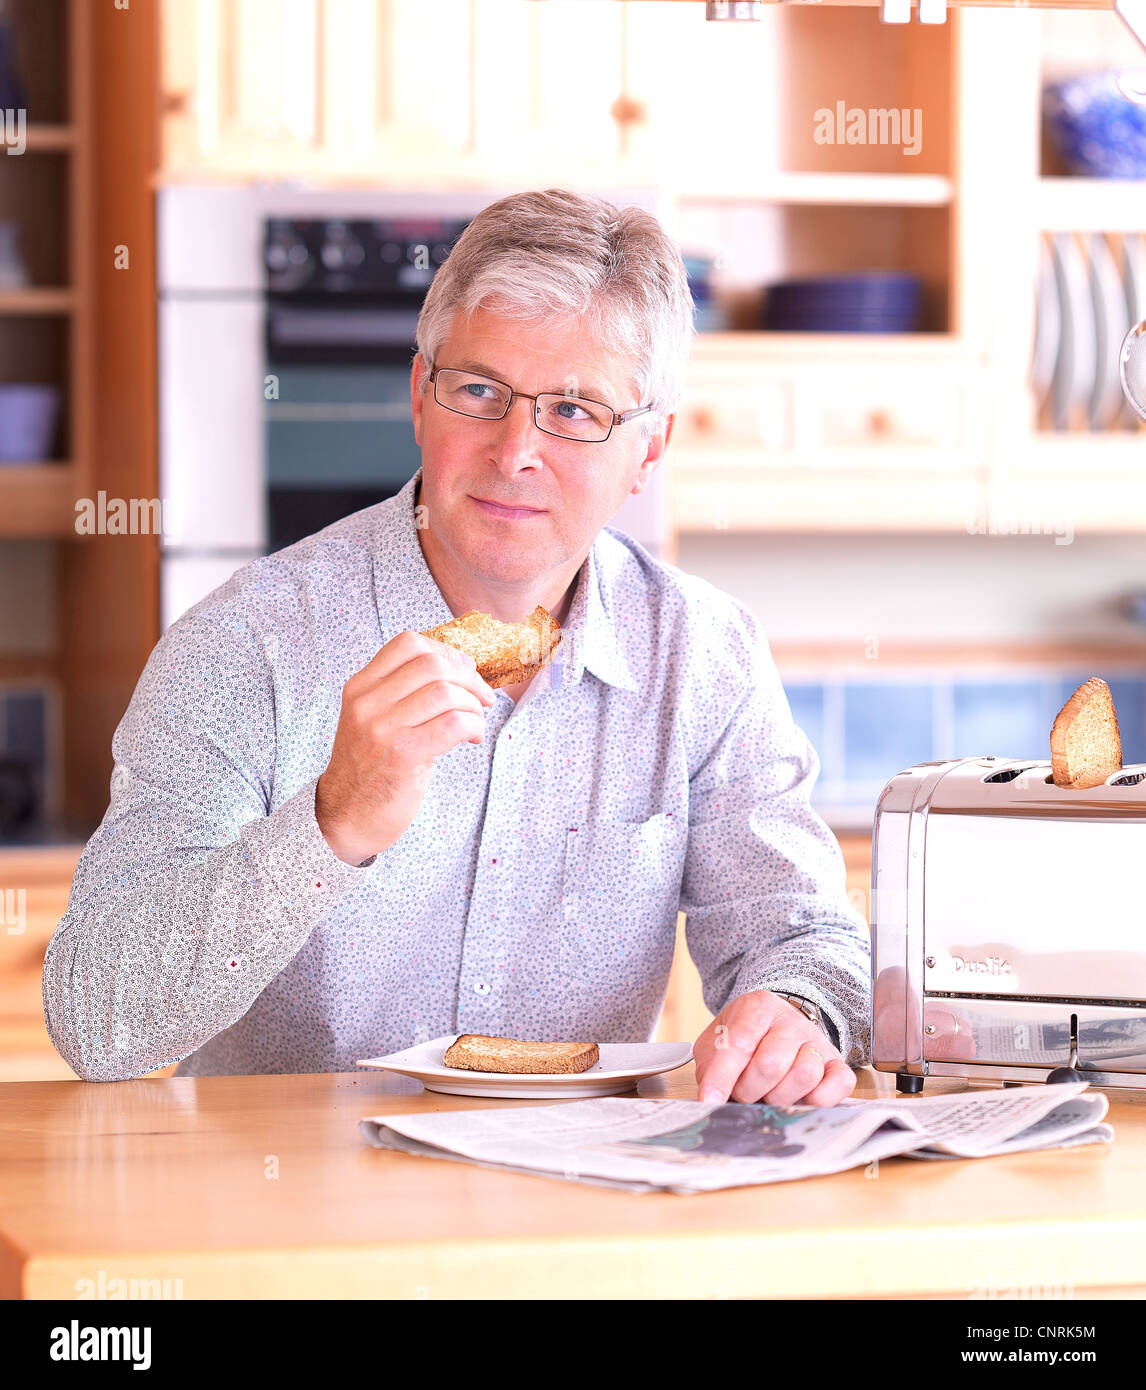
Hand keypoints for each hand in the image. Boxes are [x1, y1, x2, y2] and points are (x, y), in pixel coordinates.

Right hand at [315, 630, 495, 864]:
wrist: (347, 817)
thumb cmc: (372, 768)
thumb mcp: (376, 719)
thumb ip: (406, 692)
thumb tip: (463, 665)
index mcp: (360, 687)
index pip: (408, 643)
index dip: (446, 651)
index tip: (464, 671)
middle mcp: (367, 703)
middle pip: (432, 664)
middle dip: (469, 678)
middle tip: (481, 698)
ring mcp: (382, 729)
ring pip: (446, 692)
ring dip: (473, 706)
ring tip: (474, 723)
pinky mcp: (402, 756)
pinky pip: (453, 724)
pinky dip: (473, 726)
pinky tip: (471, 739)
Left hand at [692, 990, 855, 1107]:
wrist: (777, 1027)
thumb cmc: (744, 1039)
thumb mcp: (717, 1044)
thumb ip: (711, 1069)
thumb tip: (710, 1101)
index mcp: (758, 1007)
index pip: (739, 1044)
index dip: (722, 1078)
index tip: (710, 1100)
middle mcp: (792, 1021)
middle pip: (771, 1064)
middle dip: (749, 1090)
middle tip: (742, 1091)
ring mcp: (817, 1042)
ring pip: (804, 1075)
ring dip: (779, 1097)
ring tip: (768, 1093)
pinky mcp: (837, 1064)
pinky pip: (838, 1085)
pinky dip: (818, 1100)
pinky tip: (799, 1099)